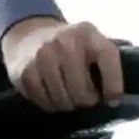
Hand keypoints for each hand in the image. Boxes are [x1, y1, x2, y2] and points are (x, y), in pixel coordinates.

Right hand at [0, 17, 123, 111]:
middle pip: (82, 92)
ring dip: (68, 105)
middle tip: (85, 97)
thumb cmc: (70, 44)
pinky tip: (53, 94)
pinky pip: (44, 103)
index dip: (114, 85)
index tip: (112, 101)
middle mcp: (65, 43)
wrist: (30, 33)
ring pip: (63, 101)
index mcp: (88, 33)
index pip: (108, 59)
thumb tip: (113, 99)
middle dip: (86, 101)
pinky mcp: (25, 72)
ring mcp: (42, 57)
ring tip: (69, 95)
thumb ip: (106, 62)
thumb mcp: (92, 41)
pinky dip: (51, 105)